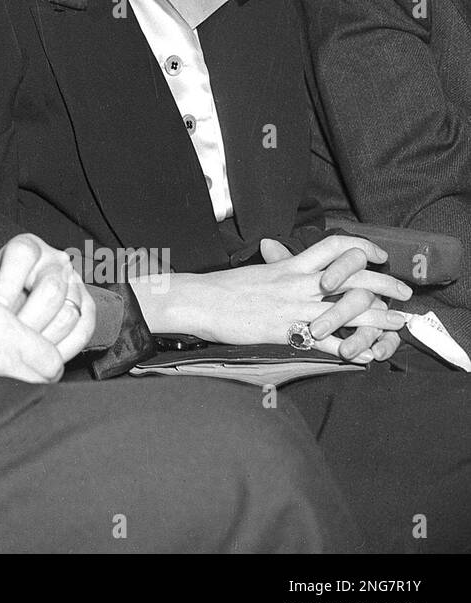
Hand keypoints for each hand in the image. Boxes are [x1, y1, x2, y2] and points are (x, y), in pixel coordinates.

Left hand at [0, 234, 95, 361]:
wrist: (20, 298)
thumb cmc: (1, 292)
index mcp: (26, 247)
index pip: (22, 256)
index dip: (8, 286)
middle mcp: (54, 260)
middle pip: (51, 289)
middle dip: (29, 321)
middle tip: (13, 340)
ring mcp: (74, 281)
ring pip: (69, 313)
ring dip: (46, 340)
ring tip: (26, 352)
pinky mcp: (87, 304)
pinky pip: (84, 329)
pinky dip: (65, 348)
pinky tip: (45, 356)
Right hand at [180, 236, 411, 358]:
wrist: (199, 300)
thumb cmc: (223, 287)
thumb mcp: (256, 269)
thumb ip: (276, 263)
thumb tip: (278, 250)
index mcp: (291, 265)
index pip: (335, 246)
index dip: (364, 248)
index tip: (382, 256)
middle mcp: (298, 283)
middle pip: (354, 276)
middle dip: (387, 284)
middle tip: (404, 293)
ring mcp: (294, 307)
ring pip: (350, 309)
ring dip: (381, 318)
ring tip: (398, 325)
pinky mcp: (286, 331)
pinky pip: (327, 342)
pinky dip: (350, 349)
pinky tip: (366, 355)